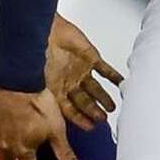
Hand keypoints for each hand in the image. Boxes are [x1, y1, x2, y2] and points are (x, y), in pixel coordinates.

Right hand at [46, 15, 120, 129]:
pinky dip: (114, 77)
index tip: (90, 127)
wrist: (43, 31)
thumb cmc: (38, 55)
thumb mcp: (42, 85)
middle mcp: (68, 82)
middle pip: (84, 101)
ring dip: (104, 98)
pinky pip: (105, 69)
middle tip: (103, 119)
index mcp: (55, 90)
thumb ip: (51, 102)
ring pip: (95, 88)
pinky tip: (121, 83)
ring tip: (112, 107)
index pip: (69, 110)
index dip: (80, 119)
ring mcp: (80, 70)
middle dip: (93, 111)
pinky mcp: (90, 57)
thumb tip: (53, 121)